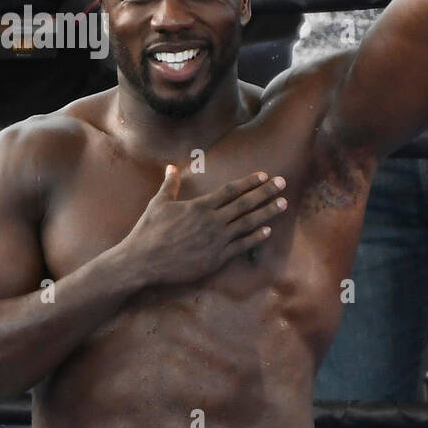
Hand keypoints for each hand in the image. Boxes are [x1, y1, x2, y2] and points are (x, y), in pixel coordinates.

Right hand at [120, 167, 287, 286]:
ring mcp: (217, 240)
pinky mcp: (217, 257)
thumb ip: (170, 185)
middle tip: (283, 183)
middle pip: (245, 203)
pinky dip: (256, 237)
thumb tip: (171, 167)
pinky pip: (242, 246)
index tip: (264, 175)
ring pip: (248, 223)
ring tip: (283, 203)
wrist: (143, 261)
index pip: (231, 190)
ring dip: (267, 212)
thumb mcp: (158, 203)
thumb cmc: (149, 231)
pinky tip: (268, 231)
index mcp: (200, 205)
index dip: (249, 181)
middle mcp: (212, 220)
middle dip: (266, 192)